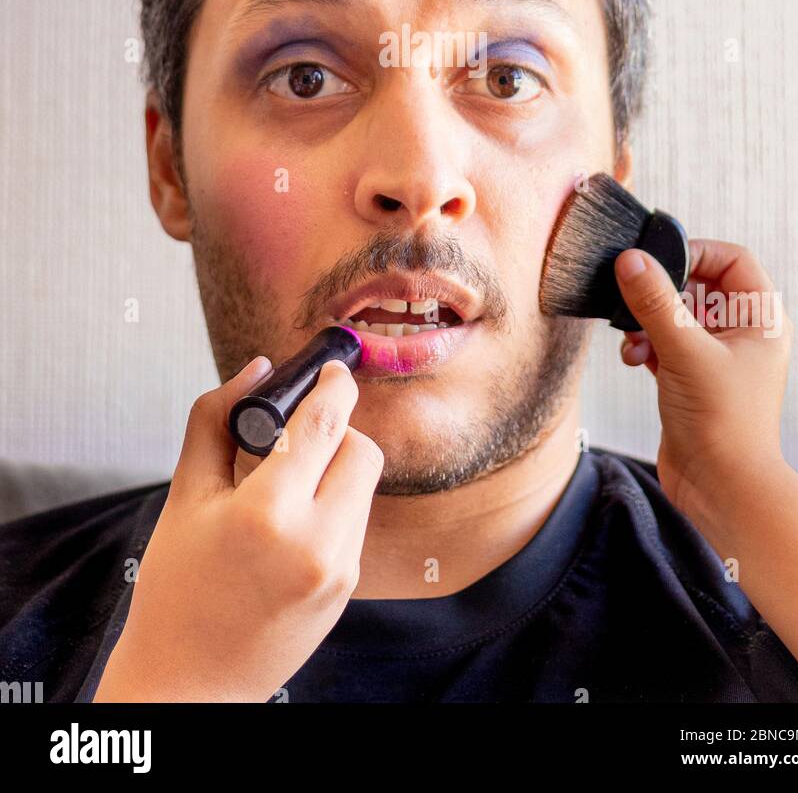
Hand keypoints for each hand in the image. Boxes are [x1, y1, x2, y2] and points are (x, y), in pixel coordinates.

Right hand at [92, 355, 382, 702]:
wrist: (188, 684)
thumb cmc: (176, 591)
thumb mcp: (184, 495)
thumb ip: (216, 420)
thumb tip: (257, 369)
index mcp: (267, 514)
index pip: (325, 424)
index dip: (336, 386)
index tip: (334, 370)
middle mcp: (315, 543)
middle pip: (362, 451)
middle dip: (337, 433)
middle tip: (298, 438)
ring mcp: (338, 571)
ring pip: (363, 486)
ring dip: (336, 471)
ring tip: (286, 486)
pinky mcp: (347, 590)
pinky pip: (355, 523)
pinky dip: (332, 507)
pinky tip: (292, 523)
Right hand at [614, 239, 790, 520]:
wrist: (721, 489)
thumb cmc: (724, 424)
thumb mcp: (685, 352)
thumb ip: (655, 302)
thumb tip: (631, 260)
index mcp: (761, 320)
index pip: (733, 260)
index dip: (697, 253)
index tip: (658, 260)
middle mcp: (742, 334)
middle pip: (699, 286)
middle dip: (662, 292)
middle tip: (636, 300)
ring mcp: (716, 357)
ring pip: (676, 315)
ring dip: (647, 321)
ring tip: (631, 338)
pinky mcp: (691, 379)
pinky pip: (663, 343)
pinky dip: (644, 345)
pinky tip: (632, 358)